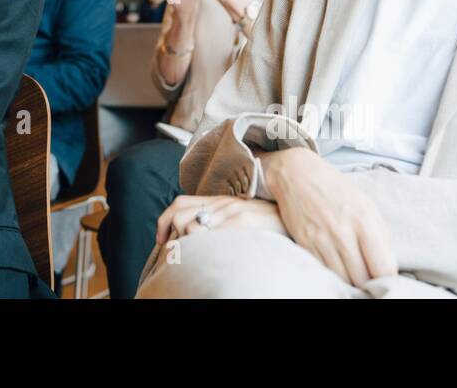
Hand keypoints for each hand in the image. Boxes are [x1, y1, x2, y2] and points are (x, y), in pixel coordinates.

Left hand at [155, 194, 287, 244]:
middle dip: (174, 237)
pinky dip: (201, 247)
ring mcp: (231, 213)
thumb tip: (194, 232)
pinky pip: (210, 234)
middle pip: (179, 216)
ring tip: (197, 256)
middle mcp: (222, 204)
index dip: (163, 222)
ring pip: (191, 227)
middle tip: (178, 253)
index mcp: (219, 200)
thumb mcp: (239, 215)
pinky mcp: (241, 224)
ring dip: (188, 244)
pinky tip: (209, 256)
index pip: (179, 204)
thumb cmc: (267, 224)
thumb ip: (219, 217)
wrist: (294, 218)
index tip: (162, 240)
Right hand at [263, 148, 397, 286]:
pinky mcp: (305, 245)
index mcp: (364, 221)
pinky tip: (337, 269)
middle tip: (369, 279)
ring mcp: (322, 240)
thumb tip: (389, 267)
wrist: (297, 174)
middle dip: (368, 283)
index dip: (387, 280)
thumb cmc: (336, 189)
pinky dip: (333, 275)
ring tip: (354, 274)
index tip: (386, 279)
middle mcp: (343, 233)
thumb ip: (381, 236)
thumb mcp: (366, 205)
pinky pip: (324, 272)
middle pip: (362, 279)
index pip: (383, 268)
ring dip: (351, 282)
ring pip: (343, 280)